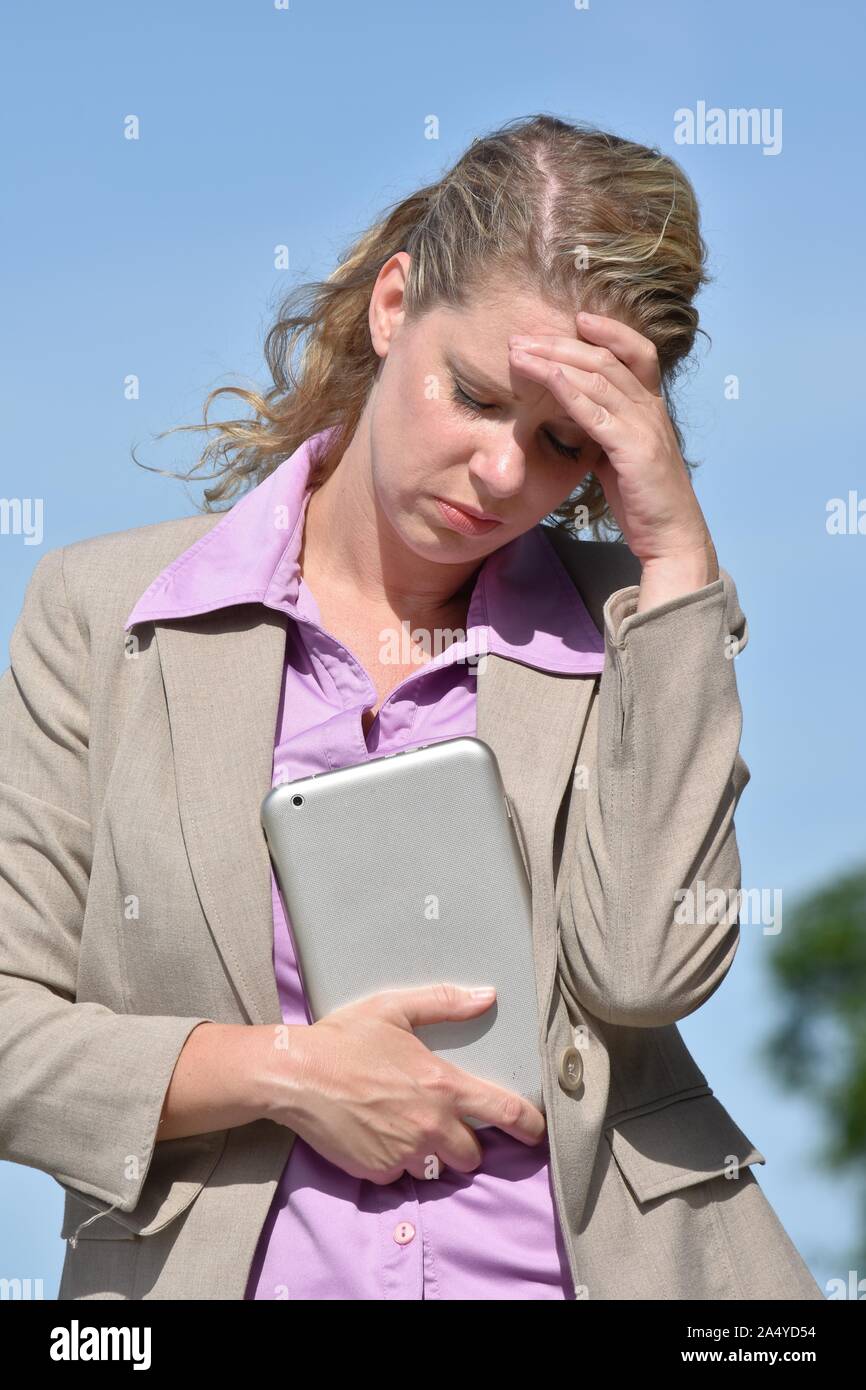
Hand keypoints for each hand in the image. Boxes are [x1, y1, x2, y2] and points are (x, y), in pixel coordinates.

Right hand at [266, 983, 546, 1182]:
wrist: (296, 1076)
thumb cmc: (345, 1038)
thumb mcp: (395, 1009)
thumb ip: (444, 1003)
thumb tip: (487, 996)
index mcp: (442, 1086)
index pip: (504, 1112)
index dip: (528, 1125)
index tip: (535, 1132)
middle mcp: (430, 1126)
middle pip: (471, 1155)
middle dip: (464, 1144)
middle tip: (441, 1123)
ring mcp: (404, 1154)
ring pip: (434, 1168)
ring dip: (428, 1154)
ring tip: (402, 1126)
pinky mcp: (378, 1172)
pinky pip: (399, 1175)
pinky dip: (394, 1160)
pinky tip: (375, 1134)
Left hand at [508, 311, 719, 609]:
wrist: (672, 538)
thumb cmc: (644, 501)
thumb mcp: (620, 456)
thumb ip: (602, 430)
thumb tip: (573, 416)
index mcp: (651, 409)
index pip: (636, 353)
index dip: (610, 331)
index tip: (576, 318)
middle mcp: (652, 410)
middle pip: (607, 359)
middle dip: (561, 343)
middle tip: (521, 336)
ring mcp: (645, 428)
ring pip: (598, 378)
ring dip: (554, 360)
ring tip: (519, 352)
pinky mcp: (634, 450)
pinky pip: (597, 412)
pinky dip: (569, 391)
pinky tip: (546, 379)